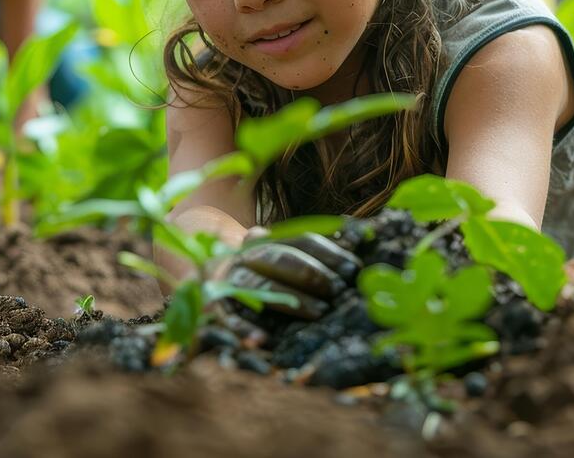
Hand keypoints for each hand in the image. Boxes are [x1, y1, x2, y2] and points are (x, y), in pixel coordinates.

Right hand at [221, 228, 361, 321]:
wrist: (207, 266)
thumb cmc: (266, 268)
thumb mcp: (289, 252)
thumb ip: (324, 247)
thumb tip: (367, 233)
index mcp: (271, 237)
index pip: (302, 239)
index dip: (329, 252)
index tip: (353, 268)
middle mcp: (249, 254)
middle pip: (280, 257)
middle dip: (311, 273)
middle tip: (337, 291)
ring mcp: (230, 277)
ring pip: (259, 284)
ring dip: (290, 299)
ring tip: (319, 313)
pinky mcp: (216, 301)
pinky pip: (228, 315)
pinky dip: (242, 328)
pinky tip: (261, 341)